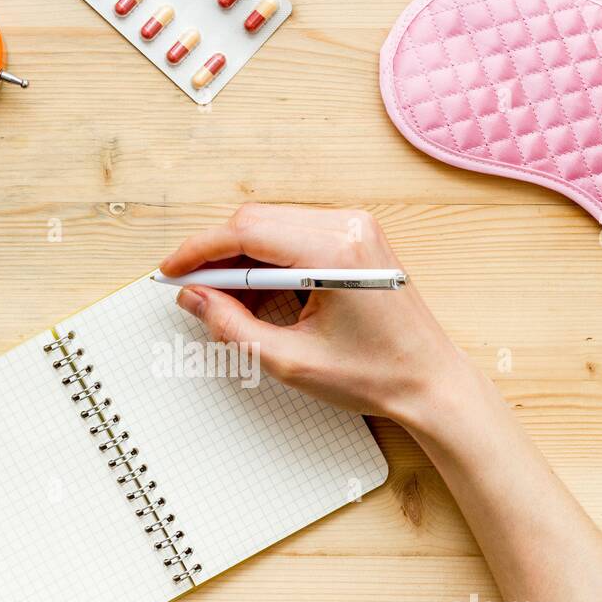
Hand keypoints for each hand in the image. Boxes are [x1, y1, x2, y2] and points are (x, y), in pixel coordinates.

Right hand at [160, 204, 476, 427]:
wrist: (430, 381)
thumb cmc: (375, 375)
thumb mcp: (291, 360)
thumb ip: (231, 325)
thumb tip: (192, 298)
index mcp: (333, 252)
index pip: (245, 233)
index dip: (199, 251)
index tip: (170, 272)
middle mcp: (347, 226)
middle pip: (256, 220)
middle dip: (216, 253)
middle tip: (190, 289)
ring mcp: (356, 227)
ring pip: (273, 223)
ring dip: (241, 254)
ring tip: (222, 296)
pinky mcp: (359, 236)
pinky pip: (297, 232)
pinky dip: (268, 255)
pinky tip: (256, 289)